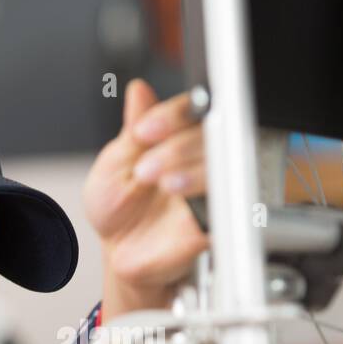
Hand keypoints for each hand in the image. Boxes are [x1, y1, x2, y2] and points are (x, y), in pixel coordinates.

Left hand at [83, 78, 209, 313]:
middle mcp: (199, 156)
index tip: (143, 131)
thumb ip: (132, 129)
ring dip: (191, 171)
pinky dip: (209, 199)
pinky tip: (184, 200)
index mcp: (178, 135)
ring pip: (224, 165)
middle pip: (214, 134)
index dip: (171, 116)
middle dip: (178, 146)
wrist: (117, 252)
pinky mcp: (218, 219)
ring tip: (161, 184)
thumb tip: (138, 91)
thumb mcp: (113, 164)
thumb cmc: (117, 205)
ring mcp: (211, 186)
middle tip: (144, 168)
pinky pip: (228, 203)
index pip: (191, 109)